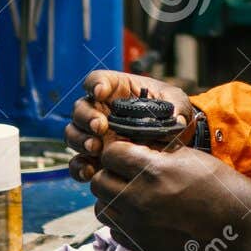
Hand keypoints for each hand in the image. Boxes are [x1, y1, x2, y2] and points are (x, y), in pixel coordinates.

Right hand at [65, 70, 195, 181]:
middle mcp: (101, 111)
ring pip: (73, 133)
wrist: (174, 141)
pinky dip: (79, 167)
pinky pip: (78, 162)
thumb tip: (175, 119)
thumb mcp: (177, 102)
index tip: (101, 92)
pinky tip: (90, 171)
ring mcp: (95, 134)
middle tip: (100, 127)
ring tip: (96, 147)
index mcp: (117, 90)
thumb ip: (175, 106)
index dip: (95, 84)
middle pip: (80, 108)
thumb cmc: (171, 112)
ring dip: (80, 140)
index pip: (97, 80)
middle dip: (86, 117)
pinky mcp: (96, 158)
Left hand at [89, 138, 250, 250]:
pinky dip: (121, 220)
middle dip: (109, 173)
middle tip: (125, 172)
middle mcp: (138, 199)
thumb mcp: (188, 156)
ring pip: (101, 207)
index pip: (110, 153)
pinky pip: (114, 229)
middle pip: (98, 181)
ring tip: (130, 194)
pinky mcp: (141, 245)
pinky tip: (139, 214)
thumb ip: (155, 151)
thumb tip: (134, 144)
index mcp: (151, 171)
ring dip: (111, 197)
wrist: (236, 227)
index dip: (118, 150)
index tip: (127, 151)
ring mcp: (138, 226)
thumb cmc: (217, 185)